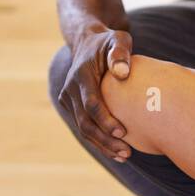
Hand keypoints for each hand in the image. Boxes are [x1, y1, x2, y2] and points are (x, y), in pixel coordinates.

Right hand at [58, 26, 132, 161]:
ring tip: (124, 156)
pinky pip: (83, 126)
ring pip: (83, 128)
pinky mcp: (70, 105)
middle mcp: (70, 88)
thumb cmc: (108, 41)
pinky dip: (98, 140)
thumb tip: (122, 74)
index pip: (91, 103)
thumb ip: (120, 53)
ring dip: (102, 145)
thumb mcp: (118, 39)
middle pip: (85, 122)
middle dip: (105, 139)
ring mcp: (67, 98)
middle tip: (127, 152)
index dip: (105, 120)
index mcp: (81, 74)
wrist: (87, 41)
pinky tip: (116, 151)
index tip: (123, 133)